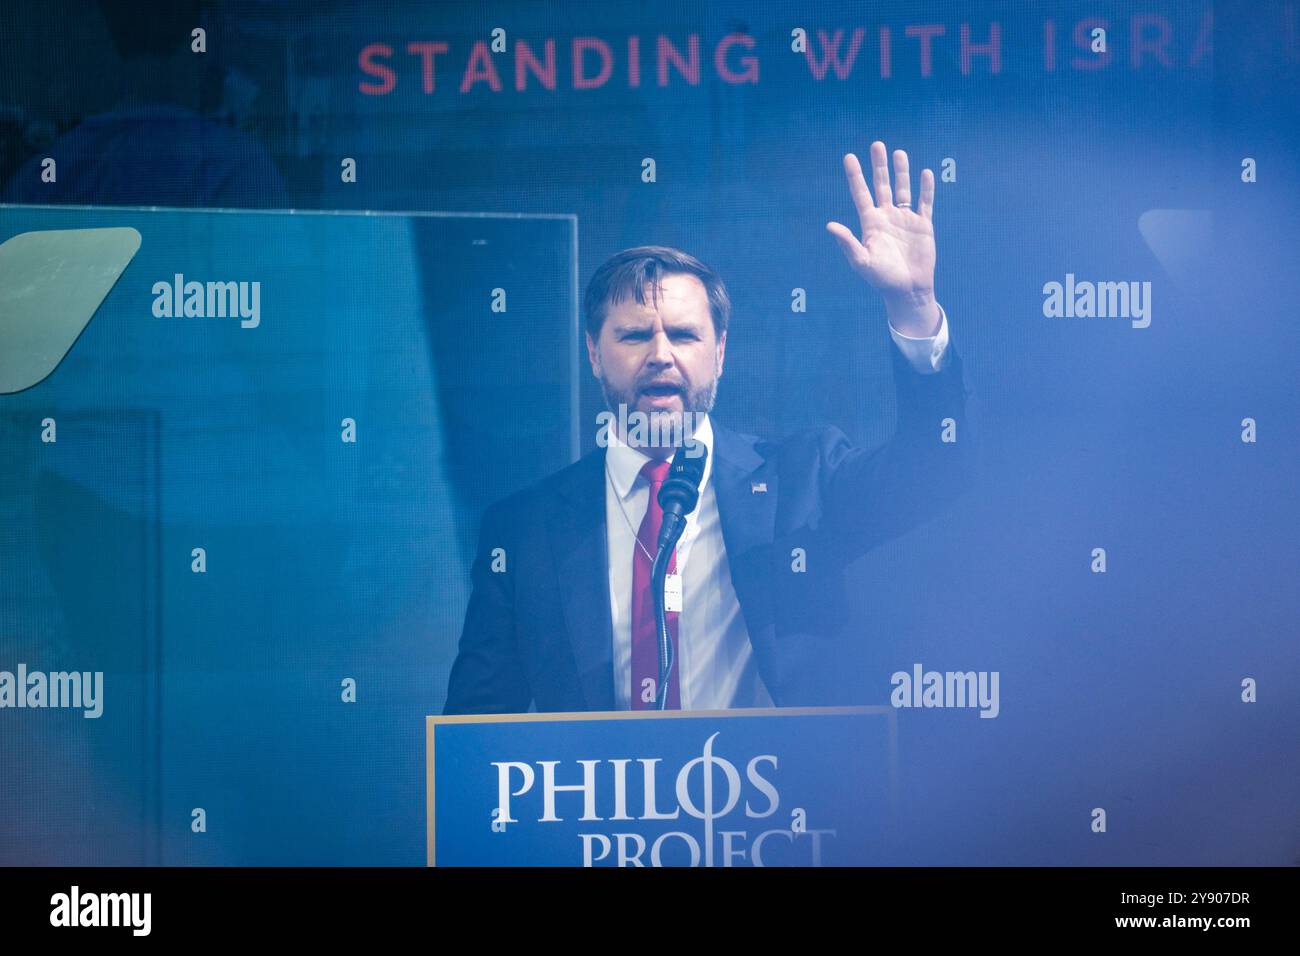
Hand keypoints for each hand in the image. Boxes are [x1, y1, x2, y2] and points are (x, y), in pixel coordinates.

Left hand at [827, 141, 939, 336]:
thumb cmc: (881, 279)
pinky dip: (925, 188)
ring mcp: (905, 220)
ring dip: (901, 172)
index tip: (849, 157)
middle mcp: (886, 217)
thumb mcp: (862, 261)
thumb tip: (830, 225)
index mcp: (870, 224)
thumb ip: (848, 243)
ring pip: (903, 189)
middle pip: (882, 185)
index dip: (855, 176)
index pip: (860, 194)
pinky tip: (924, 173)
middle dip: (879, 166)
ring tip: (898, 153)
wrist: (908, 290)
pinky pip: (925, 202)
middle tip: (877, 145)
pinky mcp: (923, 225)